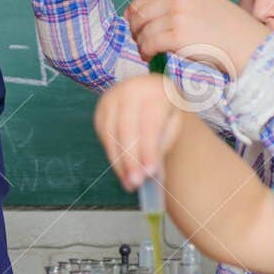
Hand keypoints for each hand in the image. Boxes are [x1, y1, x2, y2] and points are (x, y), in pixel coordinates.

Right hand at [94, 74, 184, 190]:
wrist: (150, 90)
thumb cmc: (165, 110)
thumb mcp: (172, 123)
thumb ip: (162, 144)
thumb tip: (151, 173)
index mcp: (156, 90)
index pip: (150, 124)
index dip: (149, 150)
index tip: (150, 173)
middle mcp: (131, 89)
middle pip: (127, 129)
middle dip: (130, 160)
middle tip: (135, 184)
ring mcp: (112, 97)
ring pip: (111, 134)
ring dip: (119, 162)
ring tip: (129, 183)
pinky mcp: (101, 108)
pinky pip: (104, 136)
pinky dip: (112, 155)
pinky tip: (122, 170)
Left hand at [125, 0, 268, 78]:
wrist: (248, 45)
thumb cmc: (231, 32)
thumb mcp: (206, 5)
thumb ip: (183, 6)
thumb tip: (156, 17)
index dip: (135, 11)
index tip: (133, 23)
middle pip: (142, 12)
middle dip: (136, 28)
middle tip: (139, 41)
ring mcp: (178, 16)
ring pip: (143, 30)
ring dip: (140, 42)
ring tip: (145, 51)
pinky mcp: (177, 36)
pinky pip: (149, 43)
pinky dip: (145, 51)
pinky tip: (149, 56)